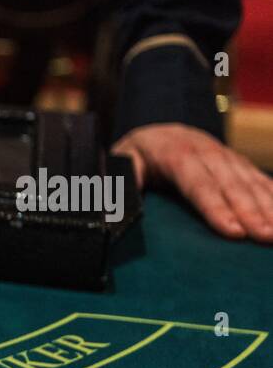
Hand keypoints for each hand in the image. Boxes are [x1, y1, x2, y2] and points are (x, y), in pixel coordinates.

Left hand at [112, 123, 272, 242]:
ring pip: (250, 182)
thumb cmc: (136, 155)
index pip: (197, 182)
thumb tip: (110, 201)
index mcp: (174, 153)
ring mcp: (227, 157)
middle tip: (263, 236)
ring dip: (268, 207)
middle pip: (230, 184)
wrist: (160, 131)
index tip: (232, 231)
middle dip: (249, 211)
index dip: (215, 207)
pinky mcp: (239, 166)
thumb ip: (120, 181)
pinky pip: (261, 181)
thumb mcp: (122, 162)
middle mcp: (207, 152)